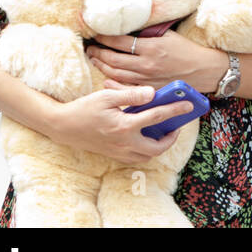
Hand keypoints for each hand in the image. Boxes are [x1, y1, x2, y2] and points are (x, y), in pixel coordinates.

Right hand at [50, 82, 194, 162]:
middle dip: (171, 138)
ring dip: (158, 146)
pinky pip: (136, 157)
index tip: (188, 105)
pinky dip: (145, 150)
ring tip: (163, 132)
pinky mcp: (113, 154)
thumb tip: (153, 93)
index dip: (175, 110)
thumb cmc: (84, 108)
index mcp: (124, 126)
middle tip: (176, 126)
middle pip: (157, 147)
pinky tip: (145, 136)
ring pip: (147, 156)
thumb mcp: (107, 96)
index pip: (157, 117)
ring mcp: (118, 151)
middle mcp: (124, 143)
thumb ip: (131, 95)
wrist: (62, 126)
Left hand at [89, 31, 226, 93]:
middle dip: (98, 52)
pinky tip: (105, 79)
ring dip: (102, 66)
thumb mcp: (170, 35)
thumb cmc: (188, 50)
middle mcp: (146, 64)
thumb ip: (150, 32)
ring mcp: (146, 79)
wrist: (204, 70)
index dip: (105, 37)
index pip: (119, 41)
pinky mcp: (149, 89)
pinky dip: (112, 84)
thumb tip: (131, 27)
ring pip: (115, 74)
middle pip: (113, 59)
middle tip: (90, 47)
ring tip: (95, 59)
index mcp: (151, 47)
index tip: (97, 33)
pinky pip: (125, 88)